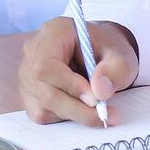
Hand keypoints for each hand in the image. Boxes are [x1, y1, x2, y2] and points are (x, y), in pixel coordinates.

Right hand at [18, 17, 138, 126]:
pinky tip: (80, 105)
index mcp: (54, 32)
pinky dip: (64, 116)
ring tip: (97, 106)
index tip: (94, 98)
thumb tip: (99, 92)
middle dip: (77, 108)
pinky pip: (42, 113)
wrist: (101, 54)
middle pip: (45, 89)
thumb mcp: (121, 56)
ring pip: (44, 105)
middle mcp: (34, 51)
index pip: (46, 64)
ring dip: (74, 113)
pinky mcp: (29, 92)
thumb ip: (114, 71)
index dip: (68, 85)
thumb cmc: (108, 51)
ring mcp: (27, 73)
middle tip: (105, 115)